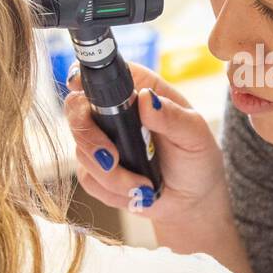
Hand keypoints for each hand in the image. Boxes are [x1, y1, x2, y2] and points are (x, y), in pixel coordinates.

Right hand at [62, 61, 227, 222]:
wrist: (193, 197)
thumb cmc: (197, 157)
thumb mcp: (194, 134)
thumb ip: (172, 117)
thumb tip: (146, 98)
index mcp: (137, 89)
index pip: (102, 75)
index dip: (83, 79)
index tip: (78, 88)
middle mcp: (114, 111)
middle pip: (76, 110)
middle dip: (90, 139)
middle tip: (113, 159)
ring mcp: (102, 139)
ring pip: (81, 151)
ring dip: (112, 176)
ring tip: (144, 186)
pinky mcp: (96, 168)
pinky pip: (89, 179)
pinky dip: (113, 192)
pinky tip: (136, 193)